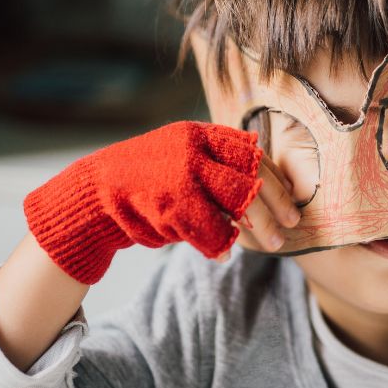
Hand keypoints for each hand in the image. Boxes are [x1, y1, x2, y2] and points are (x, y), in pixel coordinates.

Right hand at [23, 120, 300, 284]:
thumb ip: (217, 162)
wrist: (95, 191)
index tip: (293, 200)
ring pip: (236, 201)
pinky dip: (220, 244)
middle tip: (291, 223)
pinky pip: (210, 228)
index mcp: (201, 134)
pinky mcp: (171, 203)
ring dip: (258, 225)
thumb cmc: (149, 178)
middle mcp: (195, 149)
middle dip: (276, 202)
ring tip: (272, 243)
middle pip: (251, 174)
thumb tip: (265, 176)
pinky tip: (226, 253)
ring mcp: (183, 174)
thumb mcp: (182, 155)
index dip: (276, 178)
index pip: (252, 153)